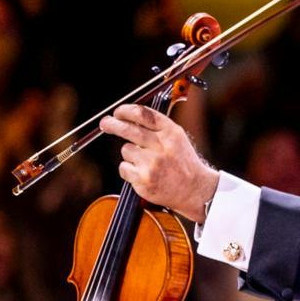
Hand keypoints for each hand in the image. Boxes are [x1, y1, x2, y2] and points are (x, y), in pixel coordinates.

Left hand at [99, 105, 218, 221]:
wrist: (194, 189)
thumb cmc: (182, 163)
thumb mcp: (176, 139)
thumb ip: (157, 127)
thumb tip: (129, 117)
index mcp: (171, 132)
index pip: (143, 114)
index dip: (126, 111)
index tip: (118, 112)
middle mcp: (162, 146)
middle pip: (128, 129)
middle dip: (112, 124)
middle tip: (105, 123)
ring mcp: (152, 163)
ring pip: (126, 150)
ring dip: (130, 155)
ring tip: (145, 162)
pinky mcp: (143, 179)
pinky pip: (124, 168)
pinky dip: (129, 170)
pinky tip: (143, 174)